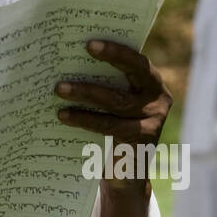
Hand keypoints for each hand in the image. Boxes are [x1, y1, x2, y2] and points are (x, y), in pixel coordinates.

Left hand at [56, 40, 171, 216]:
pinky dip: (84, 120)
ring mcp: (153, 120)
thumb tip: (63, 55)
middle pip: (134, 72)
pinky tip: (62, 116)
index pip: (136, 59)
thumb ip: (103, 81)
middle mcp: (158, 98)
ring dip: (86, 92)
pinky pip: (110, 127)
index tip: (89, 42)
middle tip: (80, 50)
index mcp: (151, 81)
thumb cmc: (110, 128)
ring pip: (117, 101)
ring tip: (58, 88)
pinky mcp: (142, 142)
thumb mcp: (111, 102)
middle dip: (110, 58)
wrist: (123, 174)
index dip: (116, 49)